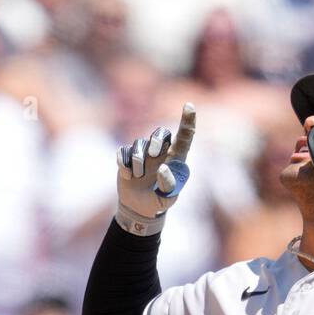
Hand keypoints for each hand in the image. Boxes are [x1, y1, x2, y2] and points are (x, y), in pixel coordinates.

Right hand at [115, 104, 194, 235]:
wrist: (139, 208)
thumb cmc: (159, 201)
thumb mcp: (167, 199)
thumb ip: (168, 185)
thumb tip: (162, 168)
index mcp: (176, 160)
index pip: (184, 137)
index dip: (187, 121)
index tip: (189, 106)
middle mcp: (161, 152)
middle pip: (160, 133)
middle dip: (156, 140)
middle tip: (153, 154)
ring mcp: (144, 153)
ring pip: (139, 144)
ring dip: (137, 162)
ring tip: (138, 177)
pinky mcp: (128, 156)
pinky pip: (124, 152)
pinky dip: (124, 164)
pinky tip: (128, 177)